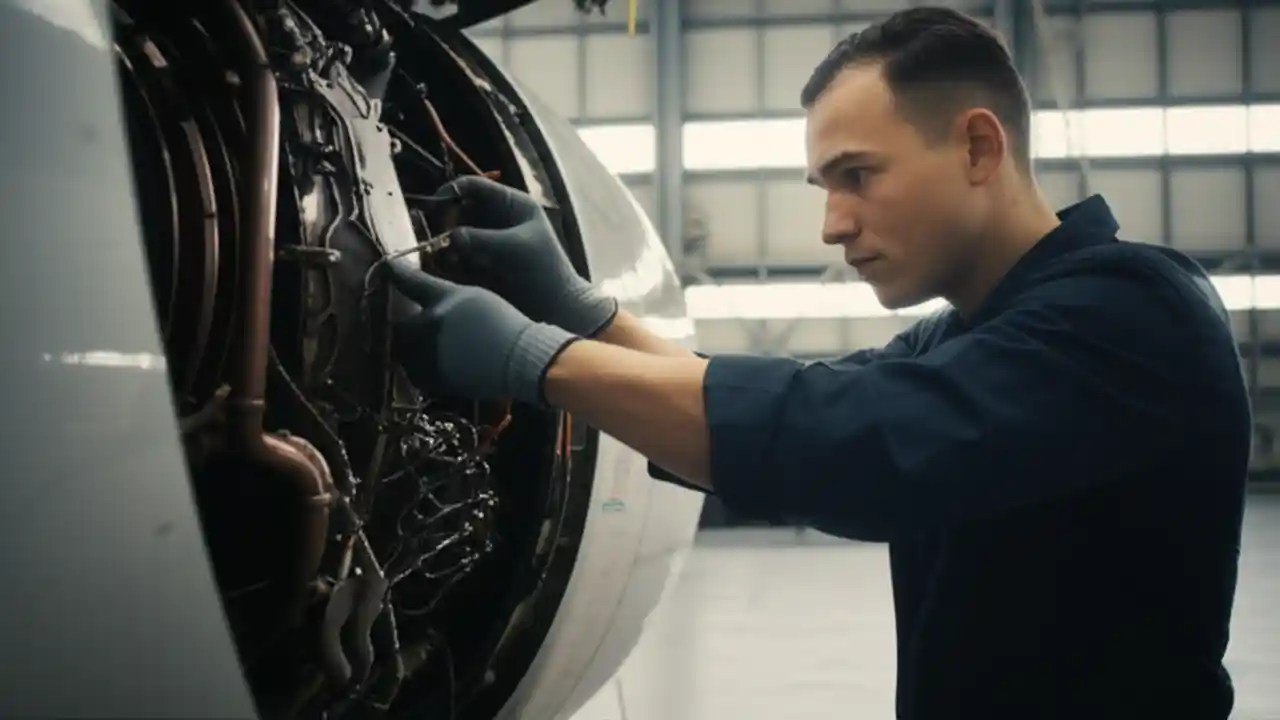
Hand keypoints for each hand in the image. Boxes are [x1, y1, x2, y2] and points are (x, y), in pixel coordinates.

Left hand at [386, 260, 578, 405]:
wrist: (522, 359)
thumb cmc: (504, 323)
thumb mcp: (474, 296)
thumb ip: (441, 292)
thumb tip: (415, 286)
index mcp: (441, 302)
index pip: (409, 282)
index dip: (394, 273)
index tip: (386, 267)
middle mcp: (429, 328)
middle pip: (398, 326)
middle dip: (402, 324)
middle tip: (408, 323)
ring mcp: (429, 356)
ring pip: (403, 352)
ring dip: (408, 348)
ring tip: (422, 346)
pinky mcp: (434, 381)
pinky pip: (416, 372)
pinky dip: (420, 367)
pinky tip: (435, 362)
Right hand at [439, 175, 617, 336]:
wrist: (555, 307)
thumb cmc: (544, 272)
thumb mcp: (515, 249)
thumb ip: (483, 238)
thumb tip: (451, 235)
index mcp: (512, 204)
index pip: (474, 186)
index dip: (452, 192)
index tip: (433, 209)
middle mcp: (497, 218)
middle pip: (460, 208)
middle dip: (446, 221)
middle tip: (438, 239)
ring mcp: (488, 239)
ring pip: (456, 231)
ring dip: (447, 242)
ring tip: (447, 257)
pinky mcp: (481, 261)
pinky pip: (458, 253)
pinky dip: (452, 258)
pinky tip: (452, 268)